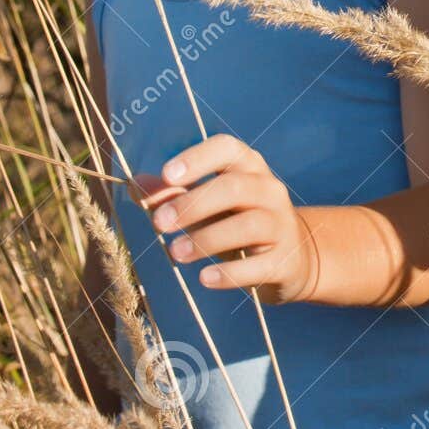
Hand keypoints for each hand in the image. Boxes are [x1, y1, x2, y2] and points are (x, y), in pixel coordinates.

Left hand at [133, 134, 319, 303]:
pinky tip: (204, 279)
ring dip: (207, 238)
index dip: (197, 158)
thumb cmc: (237, 222)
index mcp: (248, 167)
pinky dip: (230, 273)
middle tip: (159, 223)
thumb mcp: (207, 204)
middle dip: (193, 204)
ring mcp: (281, 225)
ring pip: (248, 225)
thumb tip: (135, 186)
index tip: (167, 175)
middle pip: (234, 188)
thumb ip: (172, 194)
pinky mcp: (286, 260)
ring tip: (175, 253)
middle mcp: (269, 190)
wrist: (293, 257)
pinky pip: (260, 266)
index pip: (227, 149)